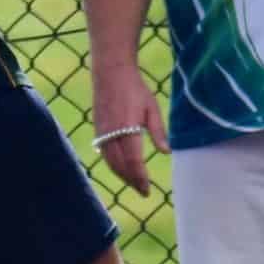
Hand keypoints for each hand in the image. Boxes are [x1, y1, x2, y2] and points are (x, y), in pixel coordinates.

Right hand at [89, 67, 167, 197]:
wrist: (111, 72)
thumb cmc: (135, 89)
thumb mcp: (152, 108)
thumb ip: (158, 131)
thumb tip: (166, 152)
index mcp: (127, 127)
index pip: (132, 161)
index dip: (140, 177)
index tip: (148, 189)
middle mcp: (111, 133)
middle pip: (119, 165)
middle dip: (131, 181)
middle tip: (143, 191)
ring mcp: (101, 131)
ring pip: (109, 162)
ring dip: (121, 175)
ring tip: (134, 183)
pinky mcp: (97, 129)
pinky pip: (104, 154)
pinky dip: (113, 166)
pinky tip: (122, 169)